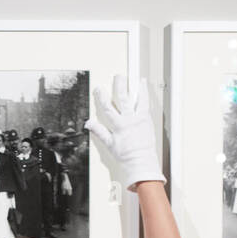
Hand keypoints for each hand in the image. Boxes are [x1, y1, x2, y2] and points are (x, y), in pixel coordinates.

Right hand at [85, 75, 164, 191]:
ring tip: (137, 79)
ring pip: (137, 100)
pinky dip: (145, 96)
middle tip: (118, 76)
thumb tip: (89, 123)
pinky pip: (146, 105)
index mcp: (118, 125)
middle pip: (123, 99)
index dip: (102, 97)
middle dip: (120, 86)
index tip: (99, 89)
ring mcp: (139, 119)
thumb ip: (99, 131)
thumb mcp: (109, 143)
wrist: (141, 161)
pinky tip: (144, 89)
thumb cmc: (126, 155)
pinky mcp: (147, 120)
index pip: (107, 108)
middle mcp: (129, 120)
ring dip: (137, 88)